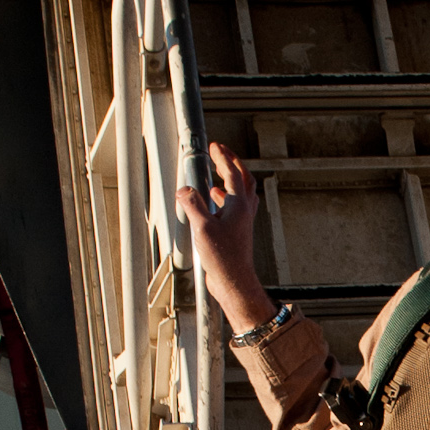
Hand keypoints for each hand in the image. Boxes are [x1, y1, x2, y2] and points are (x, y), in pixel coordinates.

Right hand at [174, 142, 274, 332]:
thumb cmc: (224, 259)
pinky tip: (213, 203)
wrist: (234, 282)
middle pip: (243, 179)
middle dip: (232, 163)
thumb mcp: (202, 228)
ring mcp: (242, 222)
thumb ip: (192, 204)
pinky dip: (225, 199)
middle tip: (221, 153)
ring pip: (241, 194)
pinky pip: (234, 209)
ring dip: (231, 180)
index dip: (223, 157)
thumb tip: (184, 190)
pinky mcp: (237, 233)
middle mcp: (244, 211)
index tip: (215, 146)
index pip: (233, 172)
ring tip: (217, 175)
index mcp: (239, 205)